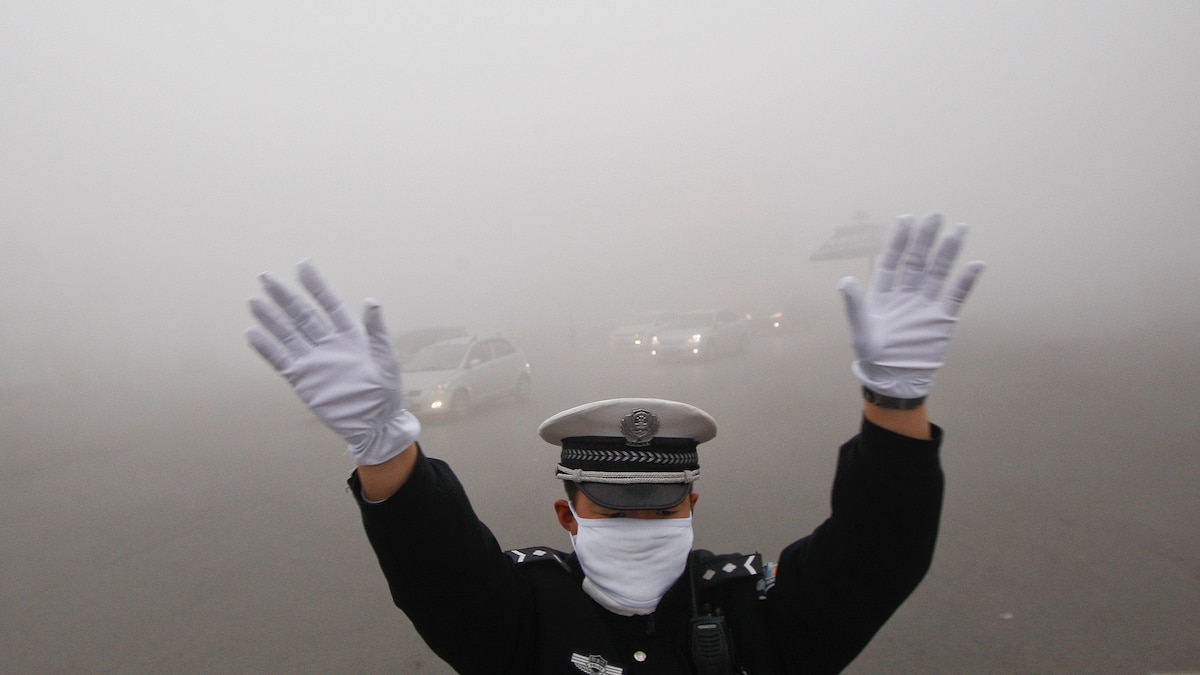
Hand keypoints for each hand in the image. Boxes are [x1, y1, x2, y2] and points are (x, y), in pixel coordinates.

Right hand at [245, 260, 418, 464]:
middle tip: (266, 276)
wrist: (375, 424)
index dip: (316, 285)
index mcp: (350, 336)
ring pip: (288, 334)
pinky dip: (266, 348)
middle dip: (285, 296)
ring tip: (254, 301)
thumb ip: (376, 330)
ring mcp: (313, 361)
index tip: (303, 265)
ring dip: (271, 318)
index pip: (329, 304)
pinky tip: (251, 333)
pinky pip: (281, 361)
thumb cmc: (386, 392)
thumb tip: (371, 300)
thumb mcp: (385, 359)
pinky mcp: (303, 380)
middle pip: (302, 315)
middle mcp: (328, 344)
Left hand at [837, 213, 985, 399]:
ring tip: (959, 228)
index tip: (906, 218)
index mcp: (884, 293)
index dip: (899, 240)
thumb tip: (845, 279)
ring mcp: (925, 305)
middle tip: (935, 214)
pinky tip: (976, 264)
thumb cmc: (872, 355)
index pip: (893, 261)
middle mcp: (906, 294)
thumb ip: (854, 304)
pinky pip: (956, 296)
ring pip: (938, 273)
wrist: (894, 379)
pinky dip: (966, 281)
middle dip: (926, 238)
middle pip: (918, 261)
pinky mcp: (942, 320)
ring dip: (948, 252)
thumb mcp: (860, 329)